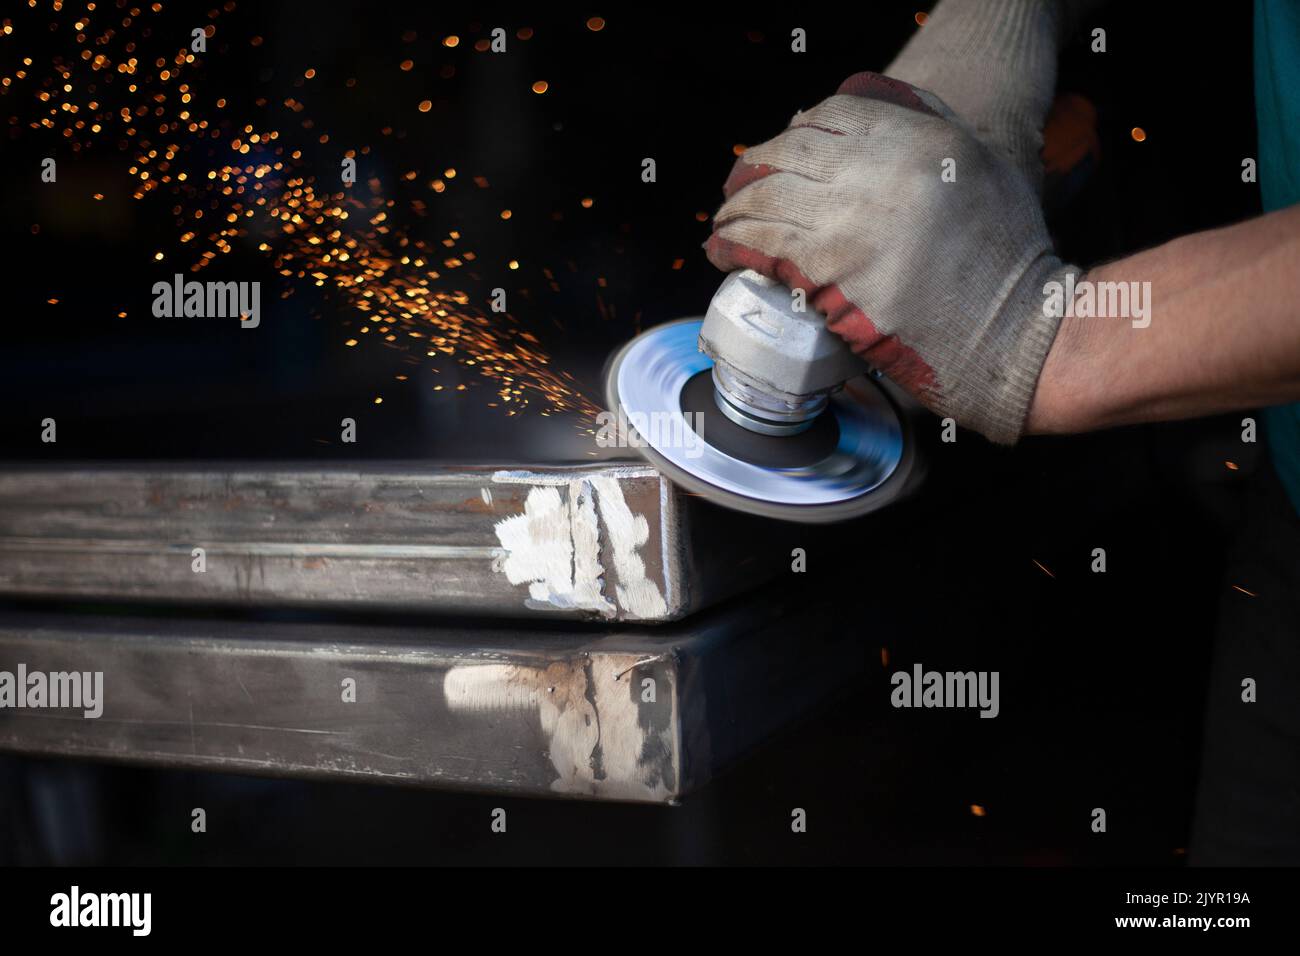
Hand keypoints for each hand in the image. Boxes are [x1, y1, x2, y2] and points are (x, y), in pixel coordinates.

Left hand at [706, 72, 1078, 443]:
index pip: (832, 113)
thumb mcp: (980, 166)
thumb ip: (927, 128)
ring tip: (725, 219)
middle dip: (755, 169)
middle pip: (791, 152)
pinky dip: (732, 244)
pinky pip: (764, 248)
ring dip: (736, 208)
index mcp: (919, 139)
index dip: (796, 131)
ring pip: (769, 198)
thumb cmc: (1004, 258)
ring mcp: (851, 223)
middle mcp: (880, 173)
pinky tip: (719, 248)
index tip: (781, 151)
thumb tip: (863, 104)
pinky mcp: (831, 274)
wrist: (1015, 333)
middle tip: (739, 187)